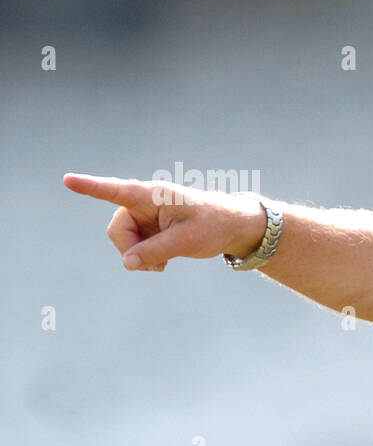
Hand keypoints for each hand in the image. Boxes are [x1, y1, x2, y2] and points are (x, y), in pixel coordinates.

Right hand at [64, 173, 267, 272]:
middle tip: (157, 265)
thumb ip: (155, 251)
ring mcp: (144, 217)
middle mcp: (144, 203)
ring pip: (123, 241)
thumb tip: (127, 263)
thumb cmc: (214, 226)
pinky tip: (161, 263)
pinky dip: (143, 259)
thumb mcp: (186, 241)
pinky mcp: (148, 229)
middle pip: (117, 229)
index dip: (91, 187)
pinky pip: (133, 248)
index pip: (117, 190)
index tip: (68, 180)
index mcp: (153, 195)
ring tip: (163, 264)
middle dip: (131, 250)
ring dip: (138, 257)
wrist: (232, 228)